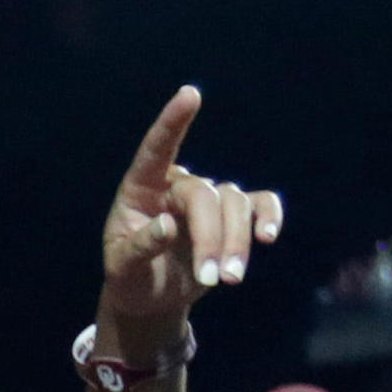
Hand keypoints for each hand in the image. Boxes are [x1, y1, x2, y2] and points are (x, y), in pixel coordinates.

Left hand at [95, 87, 283, 357]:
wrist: (151, 297)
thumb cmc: (131, 277)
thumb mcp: (123, 268)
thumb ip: (140, 247)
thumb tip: (168, 226)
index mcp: (141, 189)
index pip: (156, 148)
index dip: (173, 122)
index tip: (191, 94)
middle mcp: (176, 186)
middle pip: (204, 195)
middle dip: (212, 237)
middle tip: (211, 280)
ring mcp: (207, 200)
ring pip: (234, 202)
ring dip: (236, 242)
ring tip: (229, 280)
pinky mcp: (232, 219)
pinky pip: (259, 204)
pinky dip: (268, 216)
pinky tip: (268, 236)